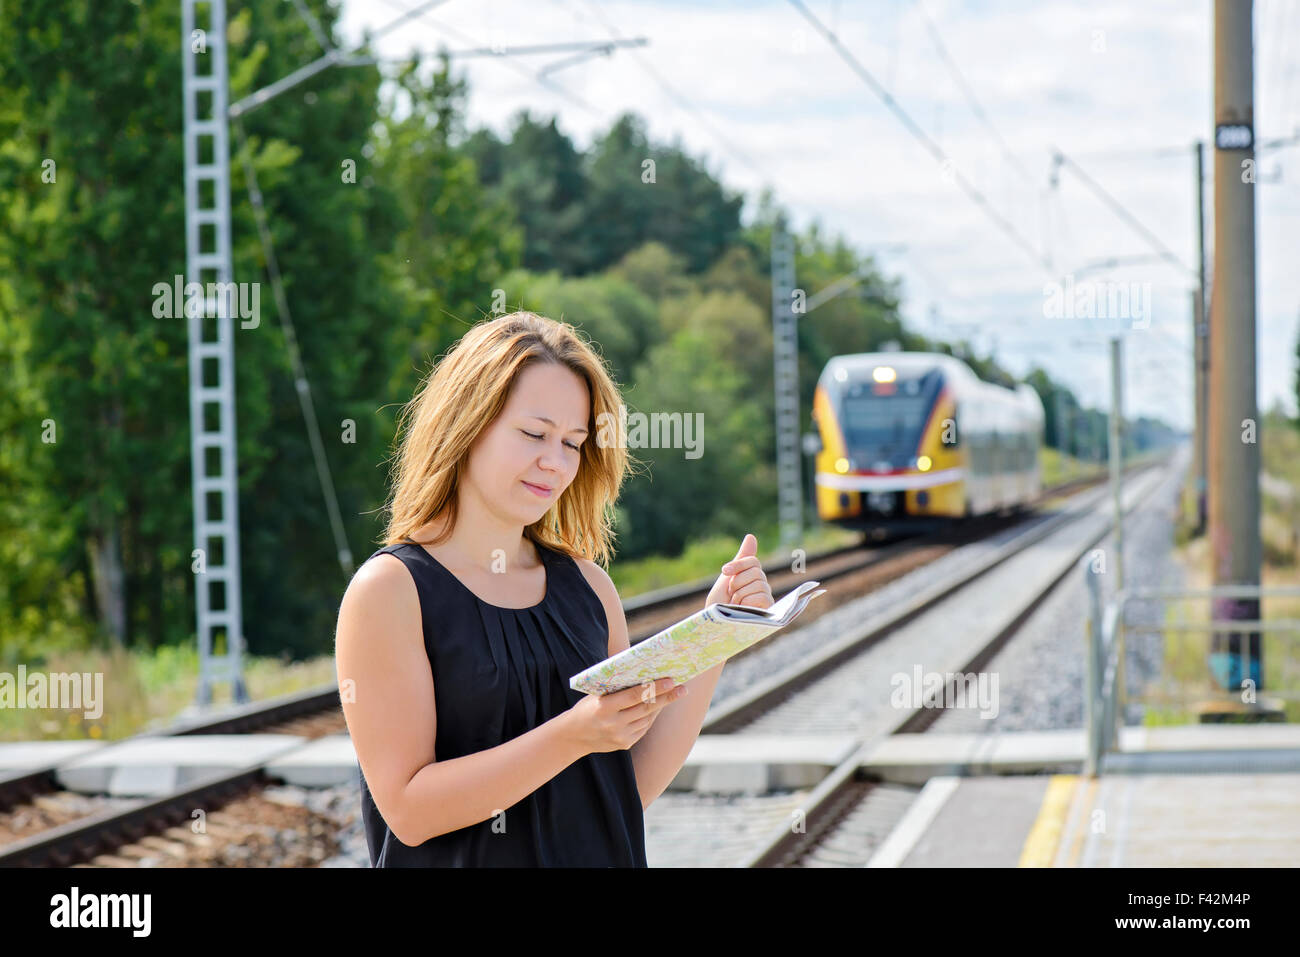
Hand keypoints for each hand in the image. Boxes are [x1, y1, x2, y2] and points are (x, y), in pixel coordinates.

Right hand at [562, 677, 686, 754]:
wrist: (573, 737)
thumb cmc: (586, 708)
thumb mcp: (596, 694)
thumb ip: (616, 687)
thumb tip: (642, 670)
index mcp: (604, 707)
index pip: (634, 696)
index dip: (654, 688)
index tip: (671, 680)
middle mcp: (613, 724)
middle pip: (646, 708)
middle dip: (667, 697)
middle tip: (683, 688)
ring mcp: (620, 736)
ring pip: (647, 718)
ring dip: (661, 706)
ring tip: (673, 694)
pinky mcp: (625, 744)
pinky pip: (644, 728)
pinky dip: (651, 717)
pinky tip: (658, 707)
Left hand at [705, 533, 772, 609]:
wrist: (713, 627)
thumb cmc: (718, 605)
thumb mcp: (726, 579)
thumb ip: (741, 559)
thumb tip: (751, 536)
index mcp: (751, 578)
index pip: (753, 561)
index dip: (738, 565)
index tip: (724, 572)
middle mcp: (762, 586)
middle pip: (756, 572)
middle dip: (737, 583)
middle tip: (730, 596)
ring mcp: (766, 599)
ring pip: (758, 584)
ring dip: (740, 595)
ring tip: (735, 606)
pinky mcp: (769, 610)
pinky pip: (761, 596)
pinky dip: (747, 603)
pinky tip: (743, 611)